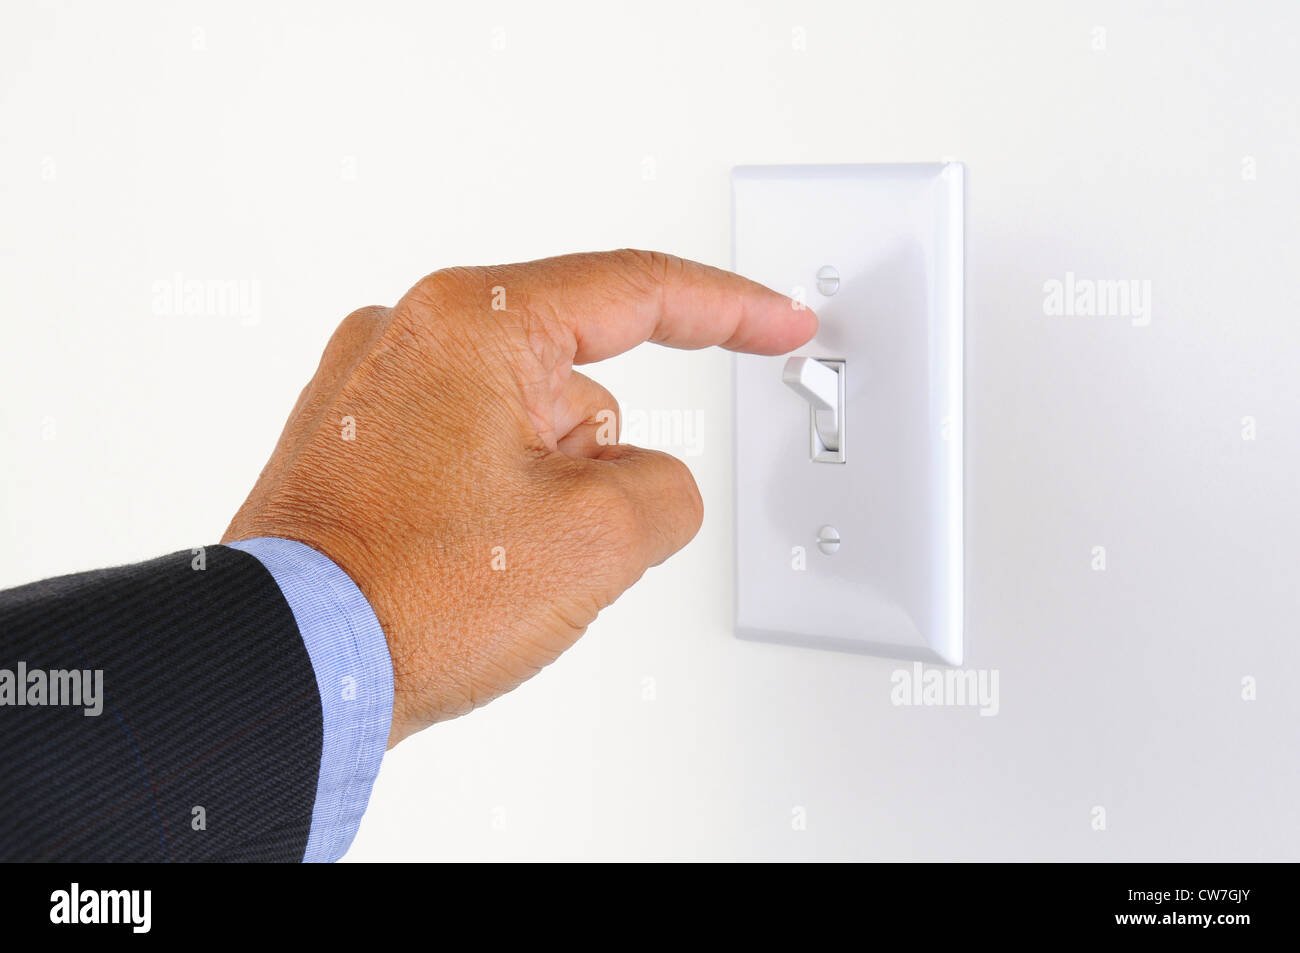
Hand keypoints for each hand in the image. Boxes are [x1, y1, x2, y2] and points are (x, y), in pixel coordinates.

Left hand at [222, 250, 815, 744]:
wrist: (287, 668)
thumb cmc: (405, 598)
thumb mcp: (598, 540)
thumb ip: (669, 488)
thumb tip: (649, 483)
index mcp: (472, 324)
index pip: (636, 293)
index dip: (728, 309)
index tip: (777, 320)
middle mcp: (408, 335)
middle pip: (575, 382)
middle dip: (593, 464)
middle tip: (547, 547)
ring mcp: (370, 389)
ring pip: (524, 429)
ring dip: (540, 495)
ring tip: (486, 568)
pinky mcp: (352, 442)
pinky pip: (469, 456)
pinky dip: (490, 505)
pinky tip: (461, 564)